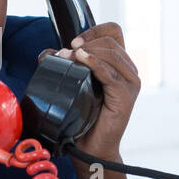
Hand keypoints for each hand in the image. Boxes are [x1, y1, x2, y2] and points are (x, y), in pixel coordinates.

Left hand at [40, 22, 140, 158]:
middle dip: (86, 43)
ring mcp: (130, 83)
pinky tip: (82, 61)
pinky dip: (95, 64)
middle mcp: (128, 71)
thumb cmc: (83, 118)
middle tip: (66, 53)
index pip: (114, 32)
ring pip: (111, 54)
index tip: (75, 41)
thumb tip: (48, 53)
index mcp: (119, 64)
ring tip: (69, 58)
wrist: (91, 148)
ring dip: (87, 52)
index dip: (95, 30)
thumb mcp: (74, 85)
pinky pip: (111, 73)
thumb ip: (65, 66)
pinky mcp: (126, 96)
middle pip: (110, 41)